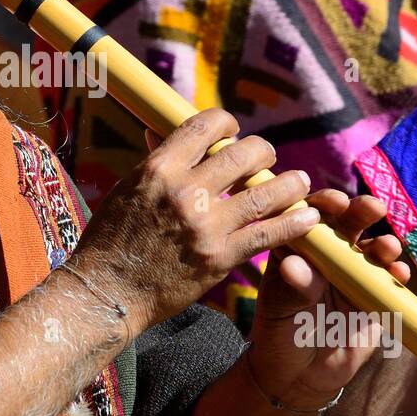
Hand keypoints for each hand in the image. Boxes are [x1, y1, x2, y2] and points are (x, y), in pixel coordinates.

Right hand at [70, 109, 317, 336]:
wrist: (108, 292)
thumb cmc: (110, 240)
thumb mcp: (127, 190)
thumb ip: (154, 163)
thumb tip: (158, 129)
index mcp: (159, 168)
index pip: (206, 126)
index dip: (227, 123)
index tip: (234, 131)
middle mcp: (184, 191)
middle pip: (244, 153)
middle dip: (263, 152)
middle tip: (267, 159)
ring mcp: (205, 225)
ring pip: (265, 192)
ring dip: (290, 184)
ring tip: (301, 182)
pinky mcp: (219, 257)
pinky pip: (268, 234)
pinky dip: (294, 224)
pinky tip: (308, 219)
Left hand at [247, 190, 410, 409]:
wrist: (300, 377)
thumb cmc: (280, 335)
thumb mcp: (281, 311)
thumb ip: (292, 288)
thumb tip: (295, 266)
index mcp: (298, 248)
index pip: (310, 215)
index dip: (324, 203)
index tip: (335, 202)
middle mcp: (327, 255)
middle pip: (347, 224)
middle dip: (361, 211)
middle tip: (372, 208)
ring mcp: (352, 274)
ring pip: (372, 249)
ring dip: (384, 243)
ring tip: (387, 247)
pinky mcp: (373, 297)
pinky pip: (390, 280)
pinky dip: (398, 274)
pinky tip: (399, 273)